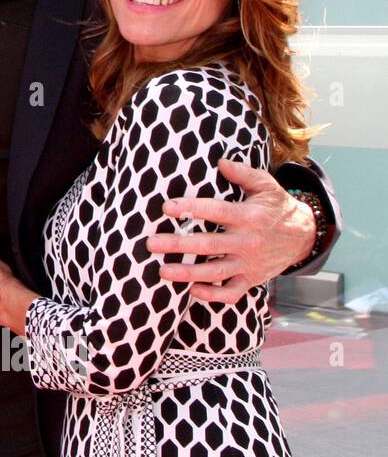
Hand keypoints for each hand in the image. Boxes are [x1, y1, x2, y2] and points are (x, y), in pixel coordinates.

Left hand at [150, 158, 316, 302]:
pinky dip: (212, 295)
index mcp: (249, 216)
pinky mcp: (252, 279)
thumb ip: (243, 173)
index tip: (167, 208)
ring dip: (188, 274)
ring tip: (163, 271)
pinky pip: (231, 292)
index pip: (216, 211)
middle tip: (151, 243)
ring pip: (216, 272)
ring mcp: (249, 263)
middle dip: (178, 245)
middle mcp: (248, 241)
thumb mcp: (266, 186)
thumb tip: (220, 161)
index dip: (191, 209)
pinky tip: (191, 290)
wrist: (305, 236)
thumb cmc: (277, 207)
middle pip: (209, 244)